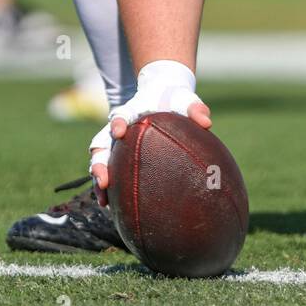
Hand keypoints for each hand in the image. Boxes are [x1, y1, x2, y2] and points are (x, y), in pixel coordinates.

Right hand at [89, 60, 210, 203]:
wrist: (161, 97)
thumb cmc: (173, 100)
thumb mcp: (184, 100)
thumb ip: (194, 107)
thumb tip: (207, 122)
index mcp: (131, 113)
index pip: (120, 116)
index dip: (117, 123)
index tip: (119, 131)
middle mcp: (117, 129)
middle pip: (100, 145)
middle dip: (99, 162)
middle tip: (103, 178)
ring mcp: (115, 144)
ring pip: (100, 163)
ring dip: (99, 181)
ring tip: (103, 201)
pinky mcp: (118, 157)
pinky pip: (111, 173)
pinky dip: (109, 189)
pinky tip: (113, 207)